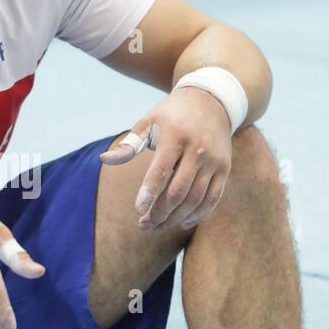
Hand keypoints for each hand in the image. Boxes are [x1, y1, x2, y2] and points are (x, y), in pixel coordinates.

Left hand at [99, 89, 231, 231]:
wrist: (211, 102)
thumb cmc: (171, 115)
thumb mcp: (148, 122)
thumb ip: (129, 144)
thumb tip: (104, 160)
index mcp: (175, 136)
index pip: (161, 169)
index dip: (149, 192)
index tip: (138, 210)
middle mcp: (198, 149)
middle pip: (178, 190)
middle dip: (159, 212)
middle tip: (144, 225)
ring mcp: (214, 160)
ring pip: (195, 198)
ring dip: (175, 217)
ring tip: (157, 226)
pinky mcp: (224, 169)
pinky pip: (213, 198)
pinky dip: (198, 214)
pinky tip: (182, 223)